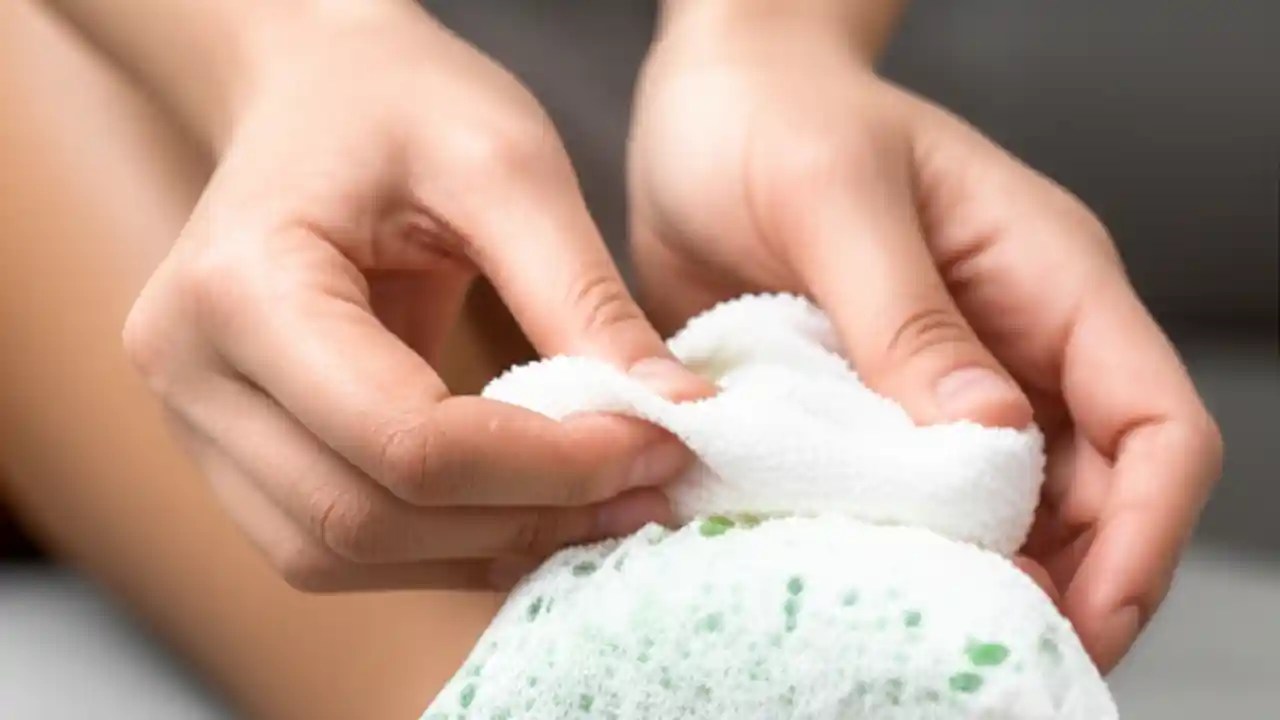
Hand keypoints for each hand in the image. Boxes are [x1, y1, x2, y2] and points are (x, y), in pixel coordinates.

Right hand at [124, 4, 708, 591]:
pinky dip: (441, 545)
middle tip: (645, 489)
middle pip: (367, 517)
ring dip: (485, 548)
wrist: (311, 90)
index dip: (546, 468)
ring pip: (342, 552)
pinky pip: (335, 544)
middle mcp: (193, 371)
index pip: (405, 441)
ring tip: (599, 506)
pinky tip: (528, 508)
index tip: (655, 445)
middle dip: (525, 519)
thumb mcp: (506, 168)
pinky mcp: (233, 448)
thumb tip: (679, 412)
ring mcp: (196, 421)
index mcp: (242, 286)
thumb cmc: (399, 101)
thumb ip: (583, 298)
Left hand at [630, 7, 1221, 670]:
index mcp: (1047, 276)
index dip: (1144, 534)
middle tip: (977, 648)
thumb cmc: (774, 114)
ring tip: (909, 624)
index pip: (1156, 422)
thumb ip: (906, 312)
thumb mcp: (836, 196)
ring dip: (969, 572)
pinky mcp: (869, 403)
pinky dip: (887, 541)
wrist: (705, 101)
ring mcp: (940, 378)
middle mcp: (1011, 339)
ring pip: (999, 507)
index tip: (1083, 619)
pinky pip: (903, 493)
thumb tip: (987, 432)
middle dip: (1057, 581)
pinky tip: (846, 570)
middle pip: (1088, 492)